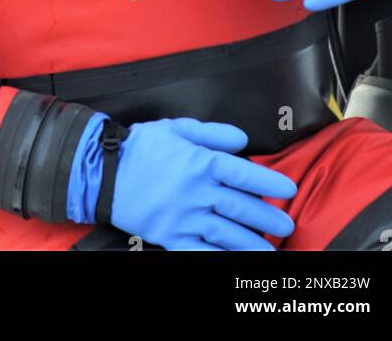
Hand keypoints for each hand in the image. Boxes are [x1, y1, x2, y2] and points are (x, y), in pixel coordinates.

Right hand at [110, 118, 296, 250]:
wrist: (104, 172)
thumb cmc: (141, 147)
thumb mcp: (177, 128)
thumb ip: (212, 133)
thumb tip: (242, 140)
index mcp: (199, 162)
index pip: (243, 172)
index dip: (269, 181)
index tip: (288, 189)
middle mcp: (196, 191)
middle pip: (241, 206)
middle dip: (268, 218)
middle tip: (286, 225)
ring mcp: (184, 217)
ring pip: (227, 234)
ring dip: (253, 244)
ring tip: (271, 251)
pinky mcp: (171, 237)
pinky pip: (202, 252)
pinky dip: (221, 258)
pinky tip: (236, 262)